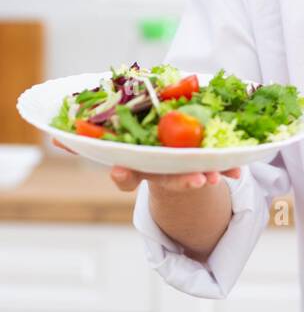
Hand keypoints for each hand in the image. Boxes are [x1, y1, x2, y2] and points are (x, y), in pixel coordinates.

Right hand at [51, 138, 241, 192]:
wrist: (168, 145)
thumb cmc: (140, 133)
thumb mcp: (114, 129)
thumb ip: (88, 134)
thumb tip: (54, 136)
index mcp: (135, 162)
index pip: (126, 174)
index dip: (125, 175)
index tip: (124, 172)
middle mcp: (158, 170)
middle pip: (167, 180)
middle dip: (182, 182)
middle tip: (196, 181)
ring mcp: (182, 169)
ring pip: (196, 176)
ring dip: (209, 175)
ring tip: (223, 176)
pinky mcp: (205, 163)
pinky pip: (219, 165)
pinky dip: (231, 166)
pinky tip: (240, 168)